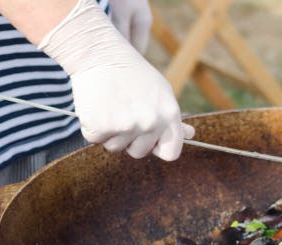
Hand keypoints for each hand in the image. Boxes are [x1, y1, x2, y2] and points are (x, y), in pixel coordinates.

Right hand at [39, 0, 194, 159]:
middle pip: (139, 152)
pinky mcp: (102, 127)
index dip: (157, 148)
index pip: (171, 153)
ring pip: (115, 147)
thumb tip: (190, 135)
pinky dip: (91, 126)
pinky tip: (96, 106)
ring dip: (109, 133)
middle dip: (129, 139)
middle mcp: (151, 123)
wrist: (101, 54)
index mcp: (169, 115)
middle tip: (122, 112)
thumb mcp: (161, 92)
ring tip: (110, 106)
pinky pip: (95, 139)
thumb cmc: (132, 73)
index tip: (148, 139)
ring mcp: (126, 126)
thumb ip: (173, 118)